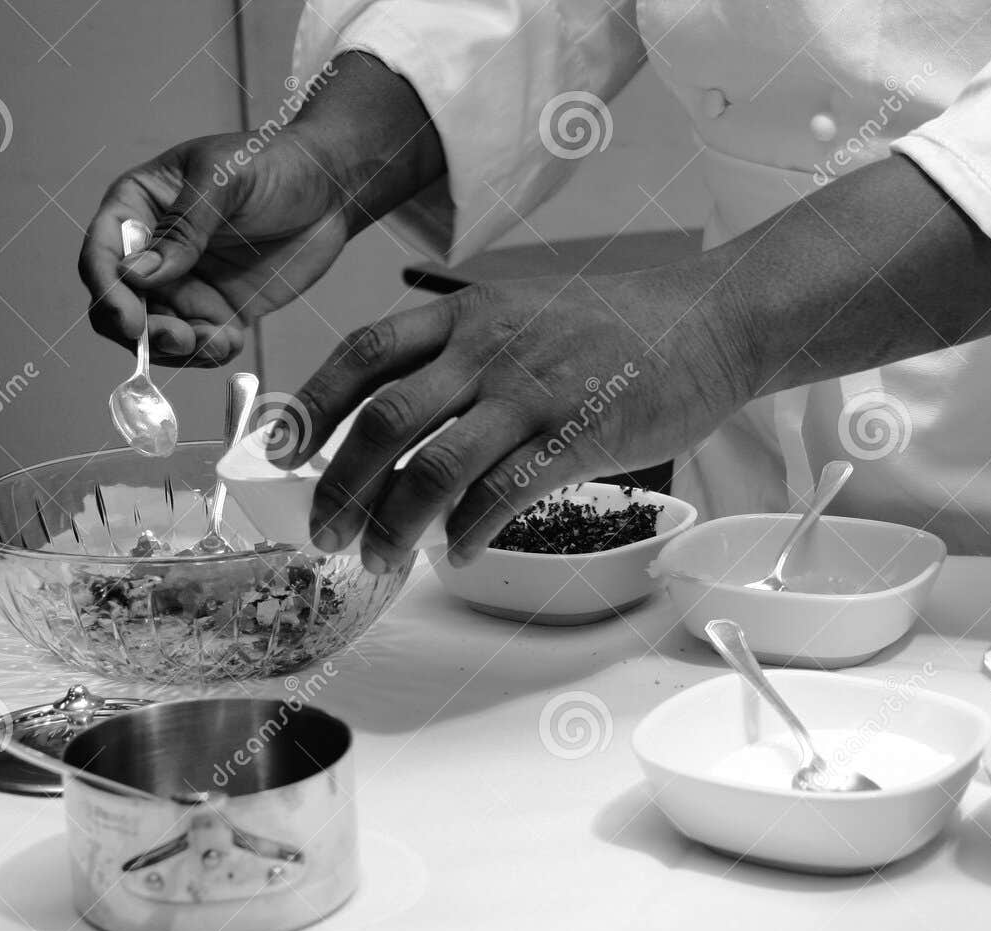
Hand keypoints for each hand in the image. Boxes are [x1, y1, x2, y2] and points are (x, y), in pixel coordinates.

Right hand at [79, 128, 350, 365]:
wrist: (331, 190)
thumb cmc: (273, 165)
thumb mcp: (224, 181)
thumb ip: (183, 228)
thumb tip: (136, 275)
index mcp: (138, 205)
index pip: (102, 252)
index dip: (107, 290)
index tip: (129, 321)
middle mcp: (153, 249)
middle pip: (121, 303)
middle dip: (141, 330)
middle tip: (178, 339)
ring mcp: (186, 282)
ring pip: (157, 331)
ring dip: (178, 348)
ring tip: (216, 341)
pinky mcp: (220, 308)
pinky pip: (200, 342)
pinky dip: (209, 351)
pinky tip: (231, 342)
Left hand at [282, 268, 760, 570]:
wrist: (708, 322)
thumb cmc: (621, 324)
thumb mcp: (526, 310)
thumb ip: (468, 350)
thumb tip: (412, 416)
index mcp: (467, 314)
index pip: (363, 354)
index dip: (311, 404)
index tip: (281, 451)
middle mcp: (487, 348)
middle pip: (383, 420)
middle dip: (341, 484)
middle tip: (327, 533)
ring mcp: (531, 392)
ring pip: (433, 467)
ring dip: (396, 524)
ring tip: (382, 560)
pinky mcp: (575, 436)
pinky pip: (502, 495)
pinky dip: (470, 533)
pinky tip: (461, 553)